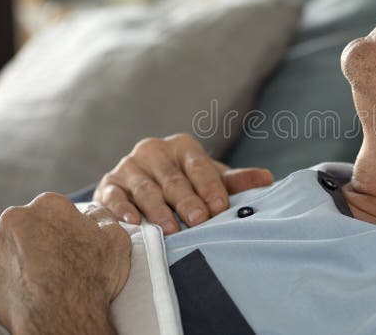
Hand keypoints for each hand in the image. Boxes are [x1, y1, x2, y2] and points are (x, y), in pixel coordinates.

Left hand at [0, 193, 130, 334]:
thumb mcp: (116, 239)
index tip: (69, 245)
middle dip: (37, 237)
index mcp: (51, 204)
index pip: (55, 210)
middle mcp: (18, 214)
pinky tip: (11, 278)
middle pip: (27, 222)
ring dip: (15, 251)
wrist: (62, 314)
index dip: (64, 229)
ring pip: (4, 240)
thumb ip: (103, 218)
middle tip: (52, 261)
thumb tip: (93, 213)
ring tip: (32, 274)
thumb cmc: (92, 276)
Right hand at [93, 133, 272, 233]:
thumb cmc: (186, 183)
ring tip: (171, 230)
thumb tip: (267, 178)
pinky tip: (133, 222)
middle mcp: (153, 151)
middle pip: (173, 179)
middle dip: (187, 201)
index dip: (210, 187)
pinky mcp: (109, 185)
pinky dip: (122, 209)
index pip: (199, 166)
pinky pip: (114, 197)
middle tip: (199, 221)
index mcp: (182, 146)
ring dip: (158, 210)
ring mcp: (129, 167)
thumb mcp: (211, 179)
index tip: (220, 207)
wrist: (143, 184)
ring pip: (145, 189)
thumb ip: (236, 181)